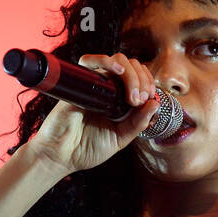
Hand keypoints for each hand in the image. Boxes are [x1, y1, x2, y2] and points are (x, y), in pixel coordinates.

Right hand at [25, 52, 162, 174]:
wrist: (61, 156)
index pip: (140, 78)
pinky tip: (119, 71)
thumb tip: (156, 103)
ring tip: (133, 96)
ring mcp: (93, 84)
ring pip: (117, 60)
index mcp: (120, 100)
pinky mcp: (78, 83)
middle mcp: (108, 89)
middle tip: (139, 100)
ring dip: (132, 74)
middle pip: (132, 66)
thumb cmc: (87, 148)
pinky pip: (90, 62)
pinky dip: (107, 61)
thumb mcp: (121, 138)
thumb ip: (138, 123)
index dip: (149, 84)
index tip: (150, 101)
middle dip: (143, 80)